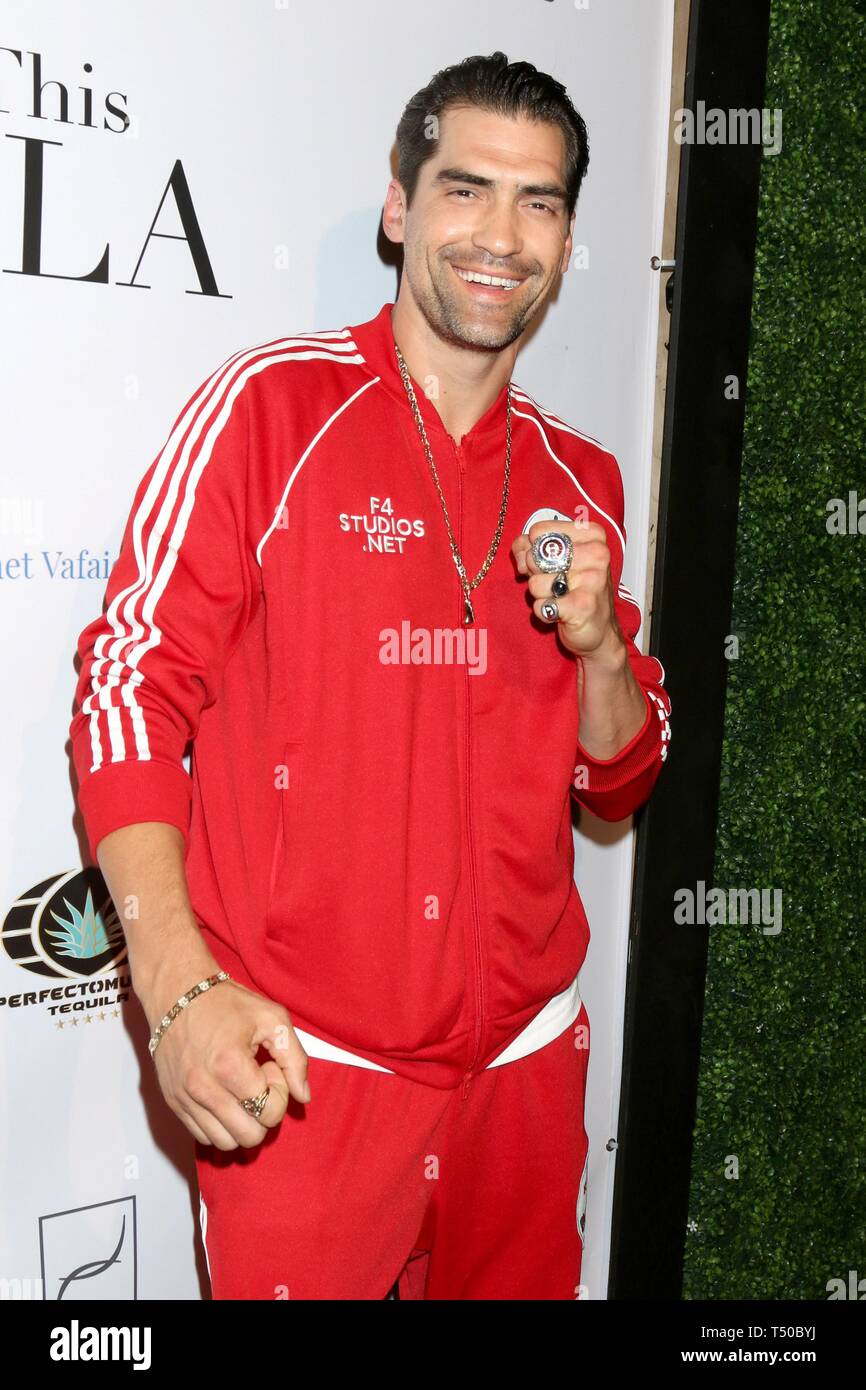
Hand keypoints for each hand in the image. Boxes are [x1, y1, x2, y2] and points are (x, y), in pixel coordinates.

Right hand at [142, 969, 310, 1150]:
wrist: (176, 993)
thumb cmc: (225, 1002)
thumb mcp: (272, 1018)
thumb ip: (295, 1059)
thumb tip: (303, 1097)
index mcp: (230, 1065)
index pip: (270, 1112)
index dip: (279, 1092)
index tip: (268, 1066)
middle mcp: (203, 1088)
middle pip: (250, 1137)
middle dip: (263, 1113)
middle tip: (257, 1080)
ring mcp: (185, 1098)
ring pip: (226, 1143)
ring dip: (242, 1122)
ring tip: (239, 1088)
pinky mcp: (173, 1103)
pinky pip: (204, 1137)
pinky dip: (220, 1125)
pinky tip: (224, 1094)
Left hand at [511, 520, 624, 659]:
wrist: (598, 629)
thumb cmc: (577, 590)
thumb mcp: (554, 559)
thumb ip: (530, 546)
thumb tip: (520, 550)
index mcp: (592, 535)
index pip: (539, 531)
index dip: (532, 549)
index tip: (547, 562)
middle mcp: (597, 553)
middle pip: (535, 556)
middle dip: (536, 574)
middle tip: (555, 583)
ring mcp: (593, 579)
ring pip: (536, 582)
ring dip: (540, 595)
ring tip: (559, 598)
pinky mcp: (583, 605)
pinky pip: (541, 605)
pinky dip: (543, 611)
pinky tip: (559, 613)